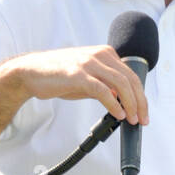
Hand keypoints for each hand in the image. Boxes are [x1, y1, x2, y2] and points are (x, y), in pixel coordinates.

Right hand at [13, 45, 149, 124]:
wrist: (31, 72)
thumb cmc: (58, 75)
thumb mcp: (87, 78)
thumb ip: (105, 86)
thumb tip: (121, 101)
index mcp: (105, 54)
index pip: (131, 75)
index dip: (140, 96)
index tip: (143, 112)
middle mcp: (100, 55)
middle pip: (130, 79)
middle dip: (140, 102)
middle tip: (142, 120)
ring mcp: (89, 64)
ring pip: (121, 84)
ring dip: (130, 104)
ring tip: (132, 119)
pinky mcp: (79, 75)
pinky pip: (103, 91)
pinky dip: (114, 104)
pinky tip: (119, 114)